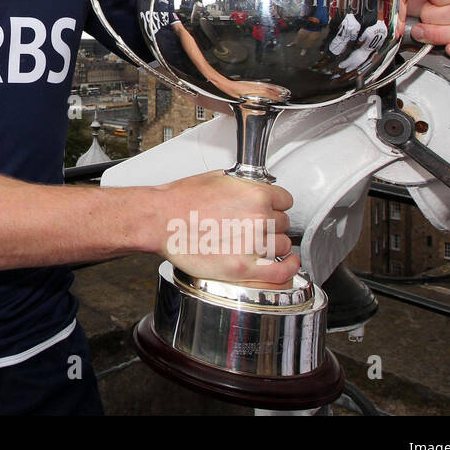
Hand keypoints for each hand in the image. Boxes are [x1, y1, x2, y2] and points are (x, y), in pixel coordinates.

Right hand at [147, 170, 298, 285]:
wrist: (161, 220)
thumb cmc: (181, 200)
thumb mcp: (218, 178)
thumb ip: (244, 184)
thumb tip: (255, 187)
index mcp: (256, 194)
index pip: (285, 200)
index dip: (276, 205)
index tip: (270, 210)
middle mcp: (258, 218)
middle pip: (283, 223)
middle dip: (270, 224)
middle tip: (252, 226)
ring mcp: (253, 244)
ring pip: (281, 245)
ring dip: (272, 244)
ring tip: (253, 243)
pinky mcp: (244, 268)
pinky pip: (281, 271)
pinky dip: (289, 268)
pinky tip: (289, 264)